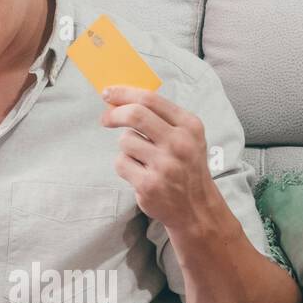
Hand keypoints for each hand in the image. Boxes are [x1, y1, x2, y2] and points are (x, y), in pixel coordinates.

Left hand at [98, 85, 217, 231]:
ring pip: (125, 141)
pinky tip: (141, 174)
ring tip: (143, 160)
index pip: (150, 99)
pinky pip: (121, 163)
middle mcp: (179, 144)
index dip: (124, 93)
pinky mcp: (149, 184)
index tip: (107, 93)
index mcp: (189, 126)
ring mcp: (165, 165)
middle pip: (134, 115)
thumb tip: (120, 99)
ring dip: (127, 148)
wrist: (197, 209)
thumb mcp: (187, 137)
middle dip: (114, 114)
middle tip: (105, 119)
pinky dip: (125, 166)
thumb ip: (160, 117)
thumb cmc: (185, 167)